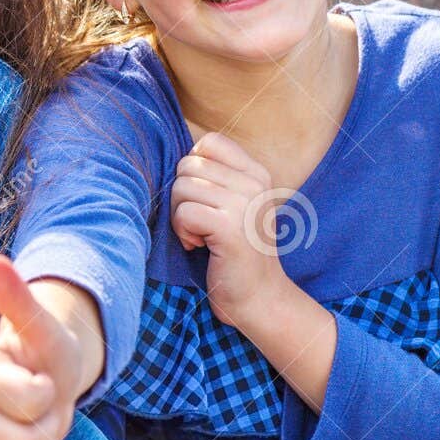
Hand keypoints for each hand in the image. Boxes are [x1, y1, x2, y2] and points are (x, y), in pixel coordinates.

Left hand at [170, 132, 285, 325]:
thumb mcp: (234, 204)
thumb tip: (179, 156)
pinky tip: (199, 246)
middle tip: (200, 222)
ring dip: (181, 216)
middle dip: (182, 196)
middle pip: (188, 166)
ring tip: (201, 235)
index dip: (193, 169)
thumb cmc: (237, 251)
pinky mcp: (230, 227)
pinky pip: (183, 213)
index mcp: (257, 173)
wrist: (259, 297)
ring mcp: (244, 204)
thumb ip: (215, 177)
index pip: (210, 142)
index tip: (204, 198)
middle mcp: (254, 183)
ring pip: (181, 188)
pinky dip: (182, 232)